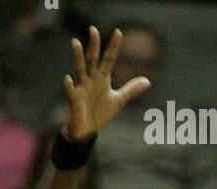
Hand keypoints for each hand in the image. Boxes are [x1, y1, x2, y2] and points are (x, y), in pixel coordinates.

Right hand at [64, 26, 150, 140]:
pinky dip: (69, 86)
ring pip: (79, 69)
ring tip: (75, 43)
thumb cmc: (100, 113)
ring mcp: (81, 89)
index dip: (114, 46)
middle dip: (93, 45)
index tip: (119, 32)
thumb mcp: (118, 101)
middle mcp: (91, 80)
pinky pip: (71, 92)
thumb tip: (148, 81)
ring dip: (78, 57)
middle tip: (93, 29)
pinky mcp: (74, 101)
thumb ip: (131, 90)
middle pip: (92, 59)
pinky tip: (68, 78)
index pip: (109, 59)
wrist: (86, 131)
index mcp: (102, 78)